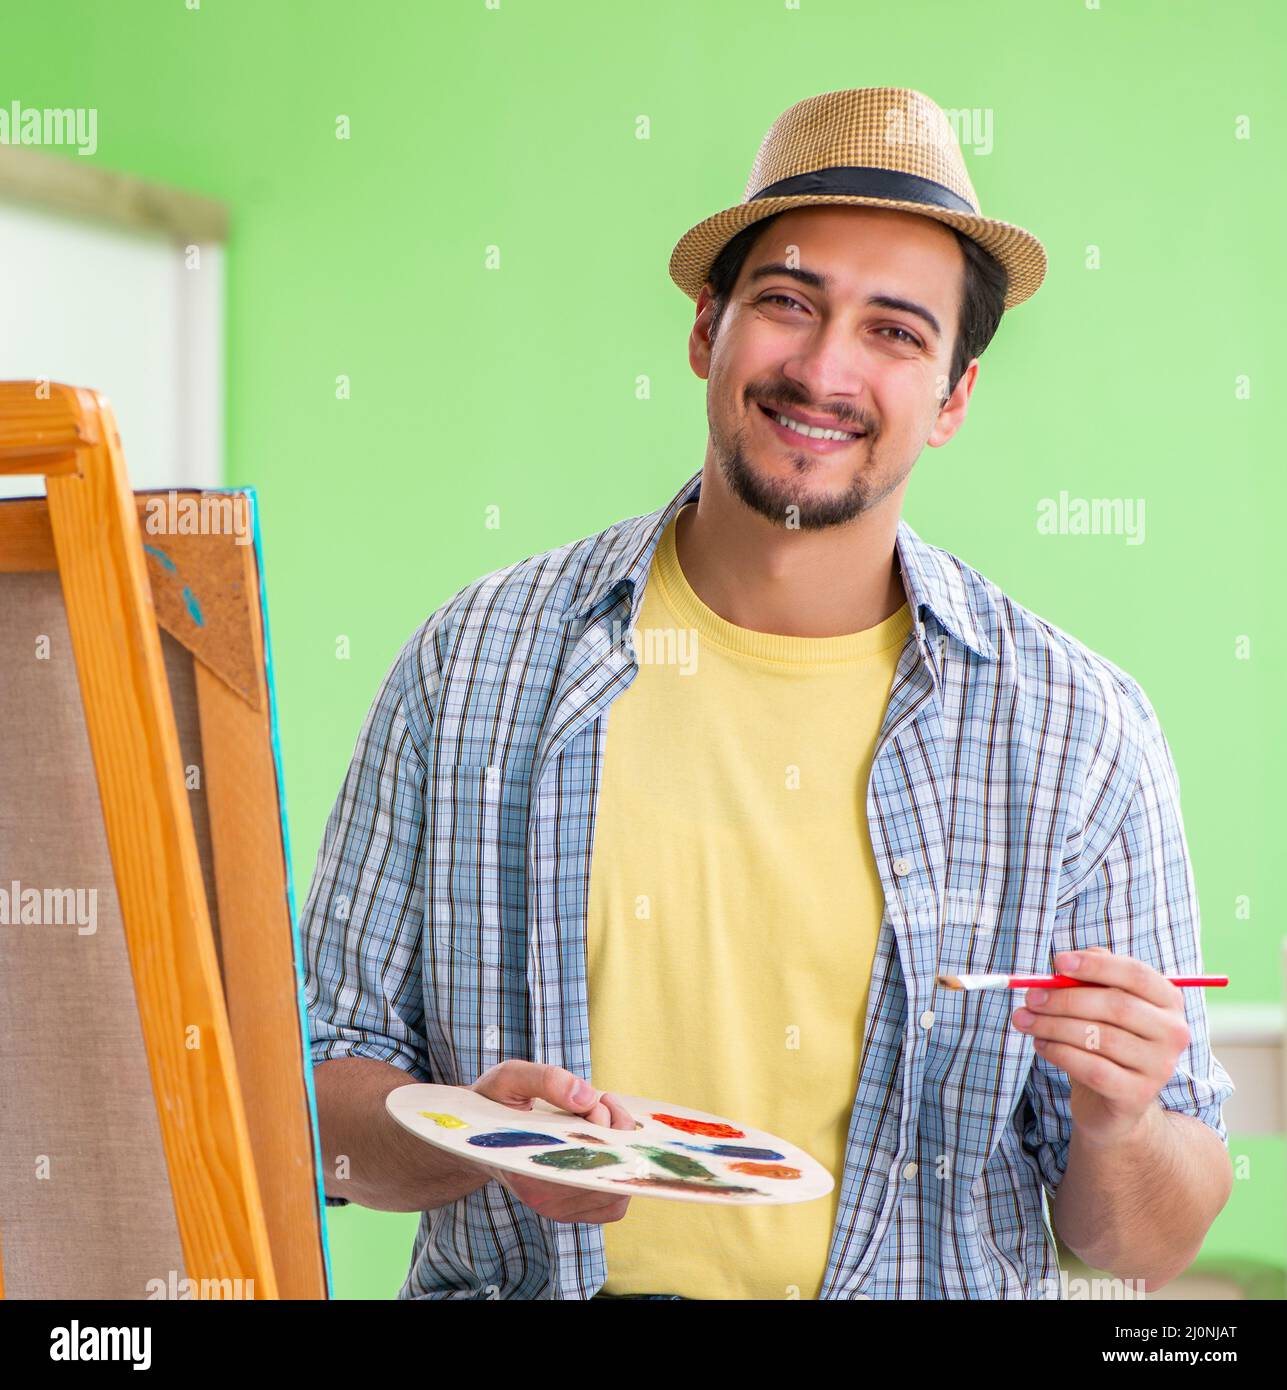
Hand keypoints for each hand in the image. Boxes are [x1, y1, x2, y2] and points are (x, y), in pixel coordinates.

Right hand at [468, 1060, 636, 1222]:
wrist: (477, 1136)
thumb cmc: (492, 1104)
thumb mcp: (509, 1078)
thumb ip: (546, 1080)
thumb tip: (588, 1099)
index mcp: (526, 1170)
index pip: (585, 1164)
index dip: (605, 1130)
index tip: (598, 1101)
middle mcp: (543, 1198)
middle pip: (606, 1179)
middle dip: (616, 1134)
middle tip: (601, 1102)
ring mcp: (558, 1208)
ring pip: (615, 1194)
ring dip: (621, 1150)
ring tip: (602, 1116)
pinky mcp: (570, 1210)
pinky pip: (612, 1204)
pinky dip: (620, 1170)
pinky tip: (606, 1138)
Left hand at [1011, 946, 1190, 1146]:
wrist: (1114, 1098)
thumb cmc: (1105, 1037)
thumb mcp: (1102, 1002)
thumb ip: (1090, 977)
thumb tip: (1063, 965)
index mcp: (1168, 1000)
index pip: (1136, 974)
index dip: (1095, 965)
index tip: (1057, 961)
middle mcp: (1173, 1032)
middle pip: (1116, 1005)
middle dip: (1065, 999)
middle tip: (1030, 998)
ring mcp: (1160, 1066)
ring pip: (1100, 1038)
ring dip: (1053, 1026)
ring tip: (1025, 1021)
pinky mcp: (1138, 1095)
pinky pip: (1092, 1068)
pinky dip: (1060, 1053)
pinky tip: (1041, 1045)